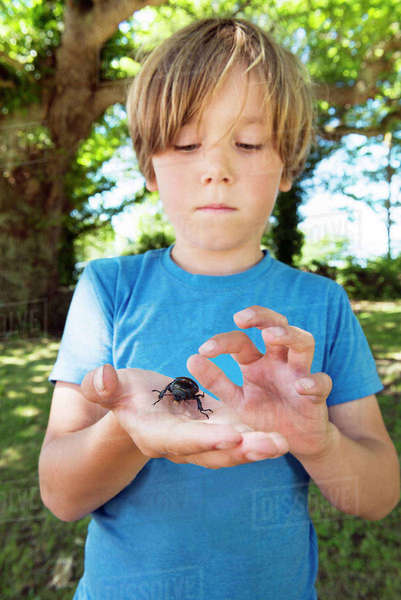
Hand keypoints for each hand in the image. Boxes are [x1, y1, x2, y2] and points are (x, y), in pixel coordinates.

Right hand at [80, 365, 287, 468]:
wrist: (140, 403)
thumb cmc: (123, 392)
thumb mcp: (111, 387)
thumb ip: (102, 386)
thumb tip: (100, 376)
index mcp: (154, 434)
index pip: (179, 440)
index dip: (203, 439)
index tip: (229, 436)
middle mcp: (182, 444)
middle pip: (213, 452)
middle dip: (242, 451)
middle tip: (273, 445)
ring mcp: (201, 439)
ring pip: (230, 448)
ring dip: (257, 447)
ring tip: (284, 443)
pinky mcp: (215, 428)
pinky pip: (238, 435)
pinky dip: (257, 436)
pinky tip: (281, 432)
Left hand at [187, 306, 333, 459]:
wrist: (293, 443)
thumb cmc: (265, 416)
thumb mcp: (236, 401)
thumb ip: (217, 381)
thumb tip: (192, 358)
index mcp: (256, 361)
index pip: (241, 340)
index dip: (223, 341)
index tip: (204, 350)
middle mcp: (279, 361)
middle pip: (276, 324)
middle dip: (261, 316)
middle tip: (241, 318)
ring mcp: (299, 375)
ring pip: (303, 342)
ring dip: (289, 335)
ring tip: (272, 336)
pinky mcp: (317, 396)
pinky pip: (322, 383)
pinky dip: (314, 382)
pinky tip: (301, 386)